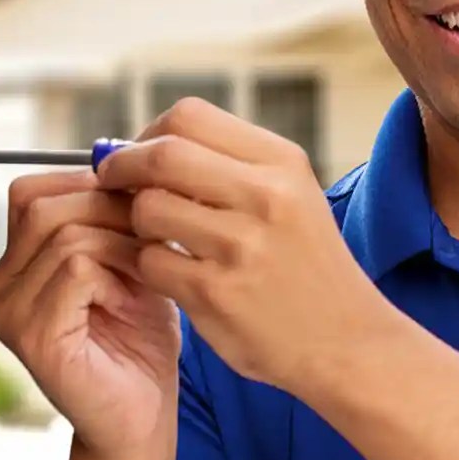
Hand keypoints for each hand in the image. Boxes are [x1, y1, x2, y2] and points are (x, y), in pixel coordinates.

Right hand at [0, 170, 181, 457]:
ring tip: (146, 274)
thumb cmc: (138, 343)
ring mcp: (8, 311)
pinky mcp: (32, 334)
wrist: (141, 417)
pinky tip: (132, 302)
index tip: (140, 208)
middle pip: (44, 202)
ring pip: (64, 232)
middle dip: (109, 209)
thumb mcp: (129, 262)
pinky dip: (117, 276)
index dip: (91, 187)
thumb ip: (115, 216)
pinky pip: (76, 268)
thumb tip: (121, 157)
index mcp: (14, 264)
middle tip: (152, 237)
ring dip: (121, 244)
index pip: (32, 190)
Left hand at [96, 97, 391, 390]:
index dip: (148, 132)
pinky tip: (172, 273)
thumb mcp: (291, 198)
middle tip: (112, 183)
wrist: (347, 342)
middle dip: (123, 167)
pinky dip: (149, 265)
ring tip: (158, 238)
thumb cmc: (307, 267)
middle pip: (162, 154)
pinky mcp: (216, 292)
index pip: (190, 117)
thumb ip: (228, 167)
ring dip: (138, 223)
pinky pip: (150, 261)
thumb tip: (139, 146)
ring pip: (148, 208)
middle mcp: (266, 196)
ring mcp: (240, 245)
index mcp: (282, 163)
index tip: (137, 155)